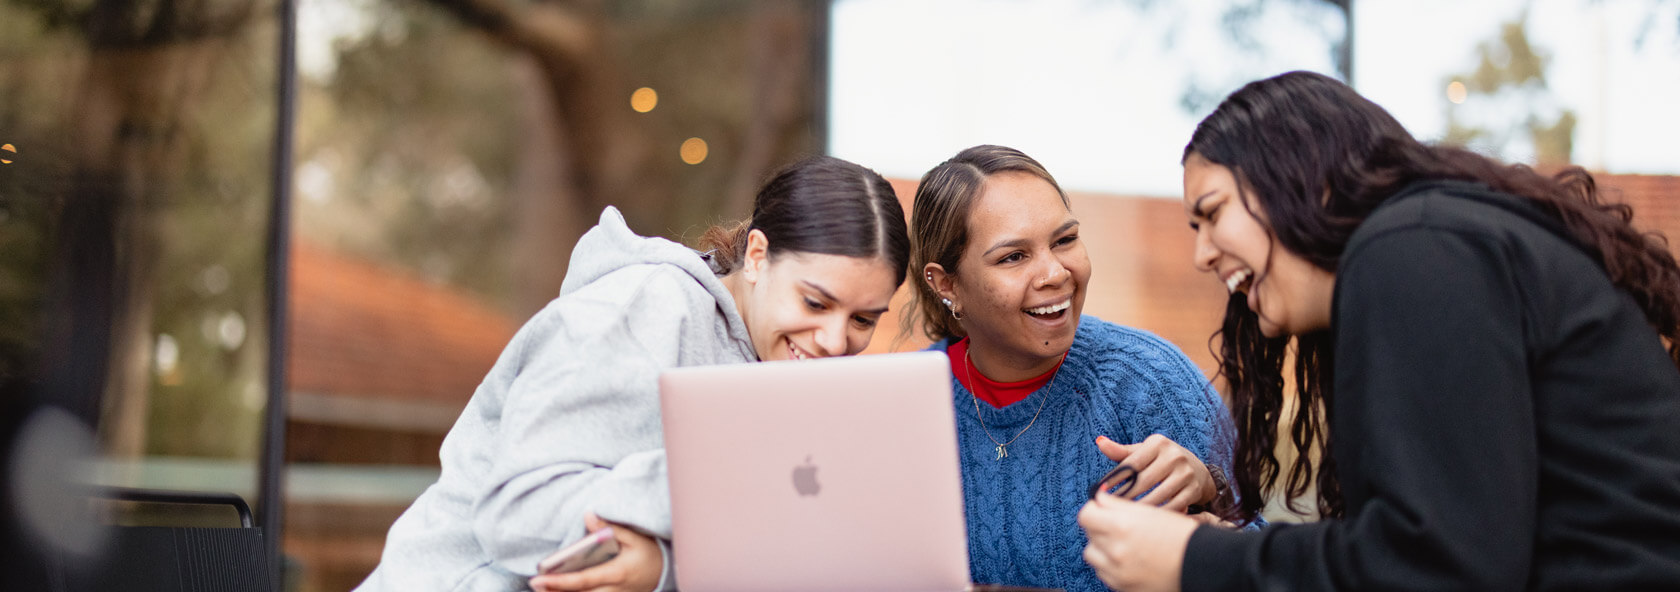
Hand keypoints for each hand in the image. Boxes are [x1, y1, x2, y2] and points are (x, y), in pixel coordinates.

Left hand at [530, 513, 663, 591]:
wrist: (667, 571)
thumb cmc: (649, 552)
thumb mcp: (635, 536)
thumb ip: (611, 527)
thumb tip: (589, 516)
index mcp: (617, 574)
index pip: (583, 580)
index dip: (559, 581)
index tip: (539, 577)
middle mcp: (613, 591)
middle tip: (534, 584)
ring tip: (542, 586)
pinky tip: (558, 589)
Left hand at [1079, 492, 1196, 591]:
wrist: (1202, 566)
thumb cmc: (1181, 536)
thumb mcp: (1150, 512)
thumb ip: (1119, 504)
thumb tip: (1099, 497)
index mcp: (1122, 526)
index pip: (1086, 514)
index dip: (1093, 509)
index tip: (1101, 509)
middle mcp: (1116, 550)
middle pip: (1089, 533)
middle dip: (1099, 526)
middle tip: (1115, 525)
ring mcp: (1117, 572)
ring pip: (1092, 554)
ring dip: (1101, 547)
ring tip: (1122, 543)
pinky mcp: (1121, 587)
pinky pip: (1103, 572)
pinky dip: (1110, 565)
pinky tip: (1128, 559)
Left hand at [1095, 434, 1215, 511]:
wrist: (1197, 470)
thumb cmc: (1160, 461)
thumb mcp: (1143, 452)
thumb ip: (1121, 451)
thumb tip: (1099, 441)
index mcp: (1159, 443)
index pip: (1132, 463)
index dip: (1115, 479)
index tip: (1100, 492)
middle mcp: (1175, 456)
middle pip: (1143, 481)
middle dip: (1124, 497)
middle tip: (1108, 509)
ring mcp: (1186, 474)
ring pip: (1156, 496)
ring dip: (1138, 509)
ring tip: (1121, 518)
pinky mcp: (1194, 490)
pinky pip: (1171, 506)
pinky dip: (1156, 515)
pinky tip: (1143, 523)